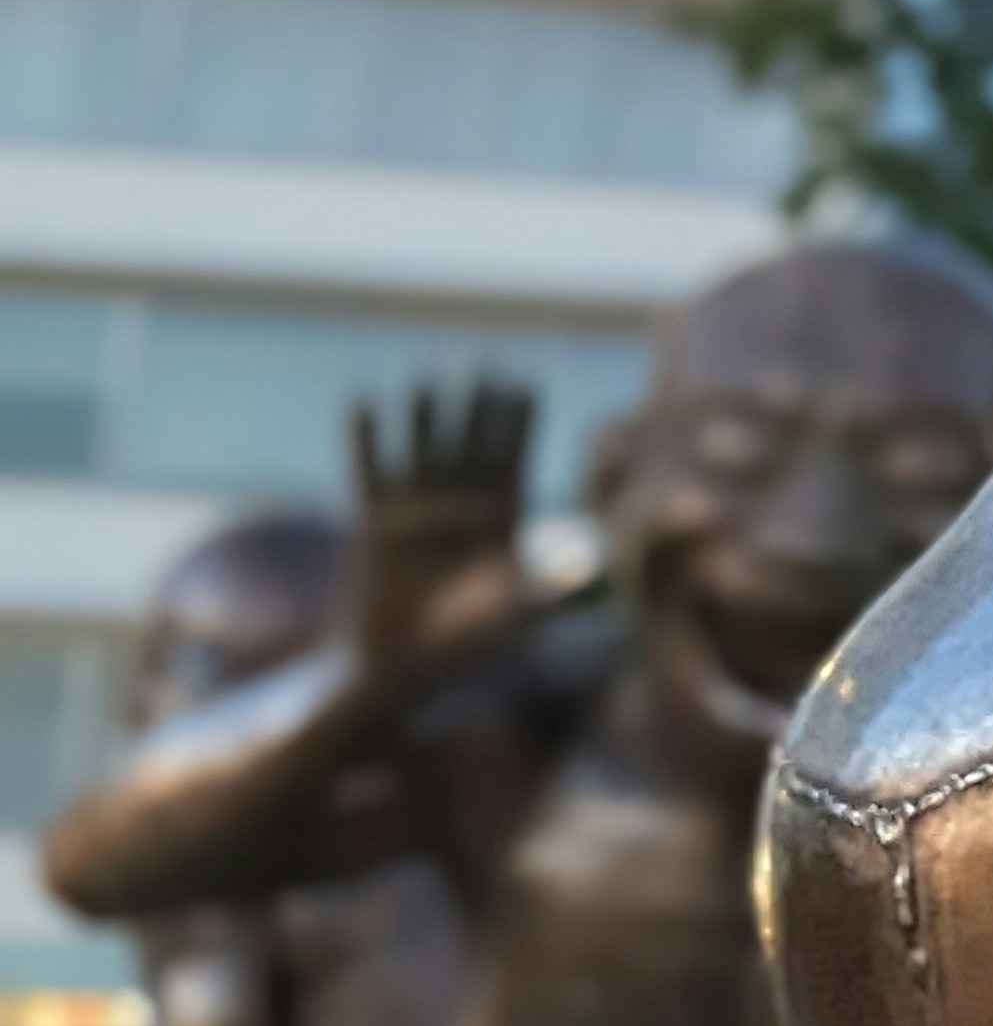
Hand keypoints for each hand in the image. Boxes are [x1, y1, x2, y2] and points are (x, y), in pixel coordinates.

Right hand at [344, 382, 541, 702]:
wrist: (400, 667)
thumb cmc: (465, 644)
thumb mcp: (514, 614)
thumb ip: (551, 587)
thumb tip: (597, 566)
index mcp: (503, 513)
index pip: (512, 452)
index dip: (518, 418)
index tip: (524, 380)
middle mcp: (463, 500)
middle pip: (470, 437)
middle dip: (475, 401)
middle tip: (480, 358)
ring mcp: (419, 504)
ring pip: (423, 444)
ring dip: (424, 412)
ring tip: (426, 376)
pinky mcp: (377, 518)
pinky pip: (371, 467)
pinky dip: (368, 435)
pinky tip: (363, 397)